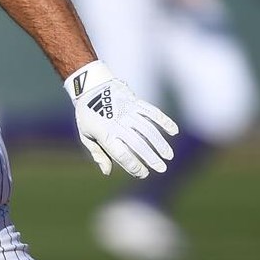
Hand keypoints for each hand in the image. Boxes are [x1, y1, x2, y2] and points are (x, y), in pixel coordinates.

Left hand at [65, 60, 177, 177]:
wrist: (90, 85)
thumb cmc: (87, 114)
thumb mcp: (86, 135)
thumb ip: (98, 154)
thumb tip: (107, 172)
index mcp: (105, 134)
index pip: (122, 155)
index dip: (134, 166)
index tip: (143, 174)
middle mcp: (118, 123)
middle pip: (139, 144)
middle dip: (151, 158)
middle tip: (162, 169)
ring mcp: (128, 111)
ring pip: (148, 130)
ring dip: (161, 144)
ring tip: (169, 156)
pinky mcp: (135, 102)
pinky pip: (152, 112)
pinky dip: (164, 121)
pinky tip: (174, 131)